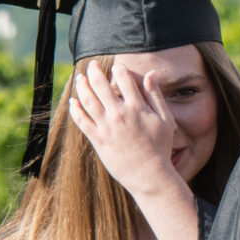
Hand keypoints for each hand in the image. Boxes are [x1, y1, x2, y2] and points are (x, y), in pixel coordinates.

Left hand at [68, 61, 184, 201]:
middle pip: (101, 85)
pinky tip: (73, 102)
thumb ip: (156, 95)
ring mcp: (107, 127)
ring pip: (88, 100)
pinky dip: (75, 109)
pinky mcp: (98, 140)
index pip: (124, 79)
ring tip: (79, 78)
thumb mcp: (166, 120)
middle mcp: (120, 114)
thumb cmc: (160, 148)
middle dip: (94, 71)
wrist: (150, 175)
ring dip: (82, 86)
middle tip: (91, 65)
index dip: (118, 69)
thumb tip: (151, 74)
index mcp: (137, 107)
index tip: (116, 67)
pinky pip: (81, 120)